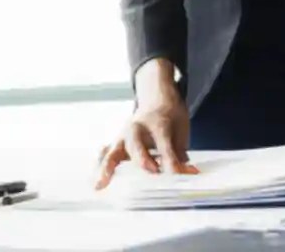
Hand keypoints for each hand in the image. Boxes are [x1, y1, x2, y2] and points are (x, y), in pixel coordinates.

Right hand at [96, 59, 196, 188]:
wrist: (157, 99)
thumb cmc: (170, 117)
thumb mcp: (181, 130)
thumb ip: (180, 153)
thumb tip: (187, 174)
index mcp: (157, 123)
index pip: (164, 144)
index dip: (171, 161)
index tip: (178, 175)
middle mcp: (137, 128)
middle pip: (136, 145)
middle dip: (142, 159)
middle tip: (152, 171)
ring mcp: (123, 135)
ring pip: (114, 151)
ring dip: (108, 168)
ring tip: (100, 184)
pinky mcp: (116, 142)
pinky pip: (106, 154)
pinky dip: (101, 167)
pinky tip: (98, 183)